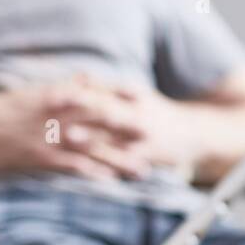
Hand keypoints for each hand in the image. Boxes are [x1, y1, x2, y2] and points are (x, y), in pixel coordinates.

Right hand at [0, 80, 151, 180]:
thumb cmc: (3, 109)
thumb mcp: (36, 92)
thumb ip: (67, 86)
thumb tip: (88, 77)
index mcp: (58, 96)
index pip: (97, 96)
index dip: (122, 101)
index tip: (145, 103)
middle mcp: (57, 115)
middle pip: (101, 122)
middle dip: (128, 129)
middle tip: (154, 135)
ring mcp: (50, 137)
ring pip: (92, 148)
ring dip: (118, 159)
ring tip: (141, 168)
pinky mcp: (40, 157)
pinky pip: (71, 165)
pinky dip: (91, 172)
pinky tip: (108, 180)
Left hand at [51, 75, 204, 177]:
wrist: (193, 132)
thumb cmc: (156, 113)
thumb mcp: (136, 95)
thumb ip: (107, 88)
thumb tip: (78, 77)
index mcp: (131, 94)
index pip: (99, 89)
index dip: (75, 91)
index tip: (52, 93)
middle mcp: (136, 110)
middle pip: (104, 108)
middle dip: (79, 110)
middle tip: (54, 111)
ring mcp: (144, 132)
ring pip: (113, 134)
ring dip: (91, 136)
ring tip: (69, 137)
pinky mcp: (151, 151)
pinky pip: (129, 158)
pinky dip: (111, 163)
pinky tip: (92, 167)